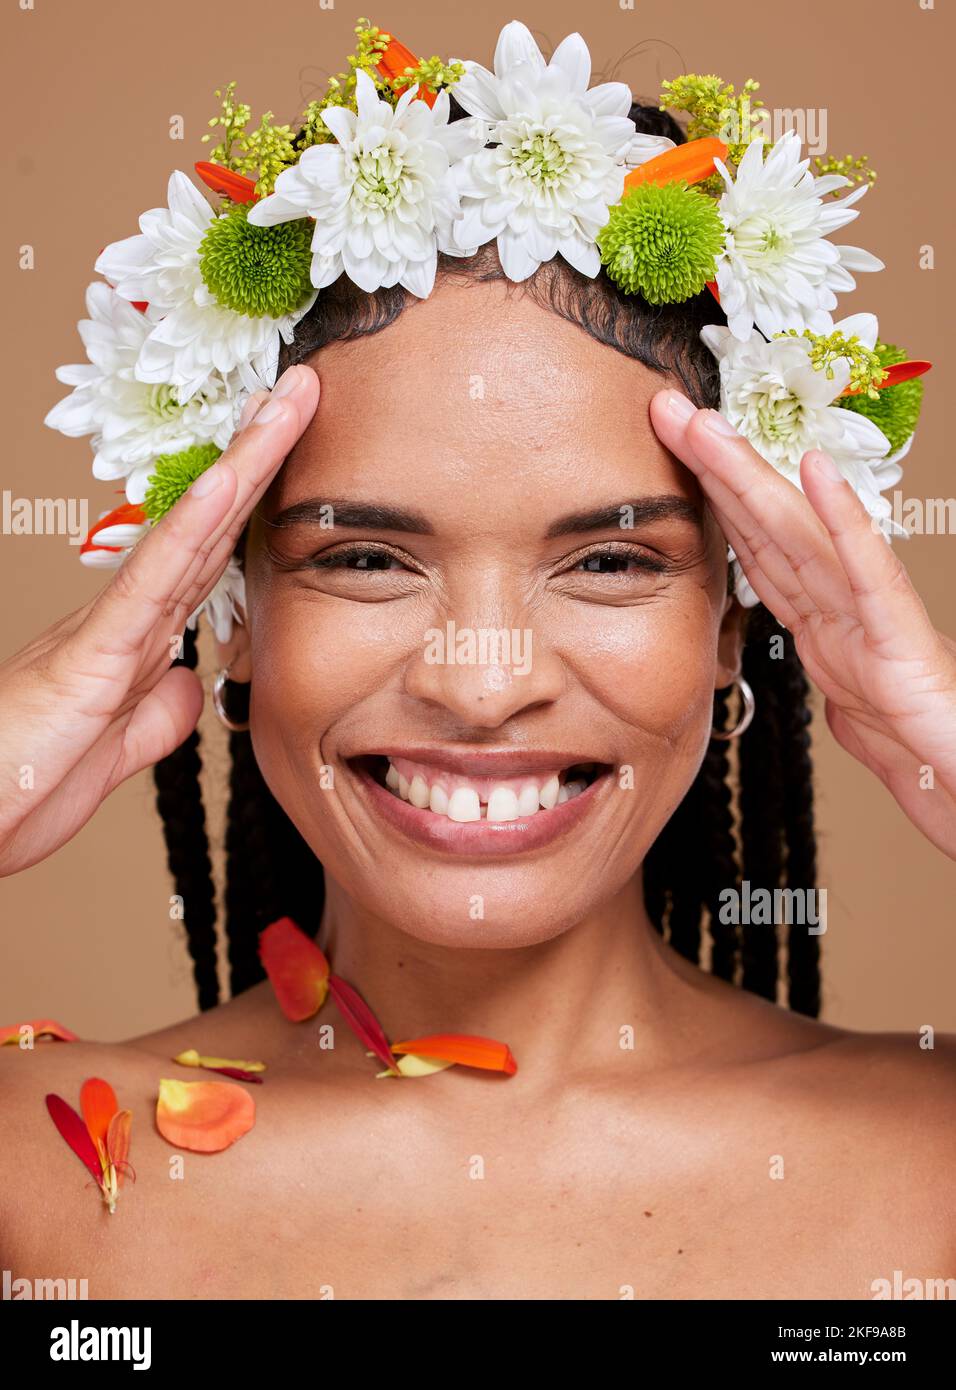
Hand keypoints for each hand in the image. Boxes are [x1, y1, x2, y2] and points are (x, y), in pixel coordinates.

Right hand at [0, 364, 319, 875]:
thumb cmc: (19, 784)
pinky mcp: (95, 654)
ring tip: (284, 403)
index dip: (253, 506)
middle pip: (209, 527)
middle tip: (302, 392)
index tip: (290, 452)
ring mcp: (111, 628)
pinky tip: (227, 481)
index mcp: (135, 641)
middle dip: (259, 458)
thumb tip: (192, 680)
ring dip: (243, 465)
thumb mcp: (115, 753)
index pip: (208, 559)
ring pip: (191, 533)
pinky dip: (191, 527)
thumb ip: (158, 714)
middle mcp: (126, 618)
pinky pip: (152, 581)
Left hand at [651, 388, 955, 859]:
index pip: (758, 553)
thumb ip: (834, 690)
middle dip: (715, 467)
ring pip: (800, 535)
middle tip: (667, 412)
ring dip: (751, 474)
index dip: (715, 501)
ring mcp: (872, 619)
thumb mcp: (860, 722)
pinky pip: (866, 572)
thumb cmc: (929, 754)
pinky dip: (839, 519)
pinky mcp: (901, 639)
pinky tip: (813, 471)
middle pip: (767, 528)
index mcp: (828, 628)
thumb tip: (817, 680)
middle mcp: (844, 610)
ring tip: (709, 424)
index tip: (674, 454)